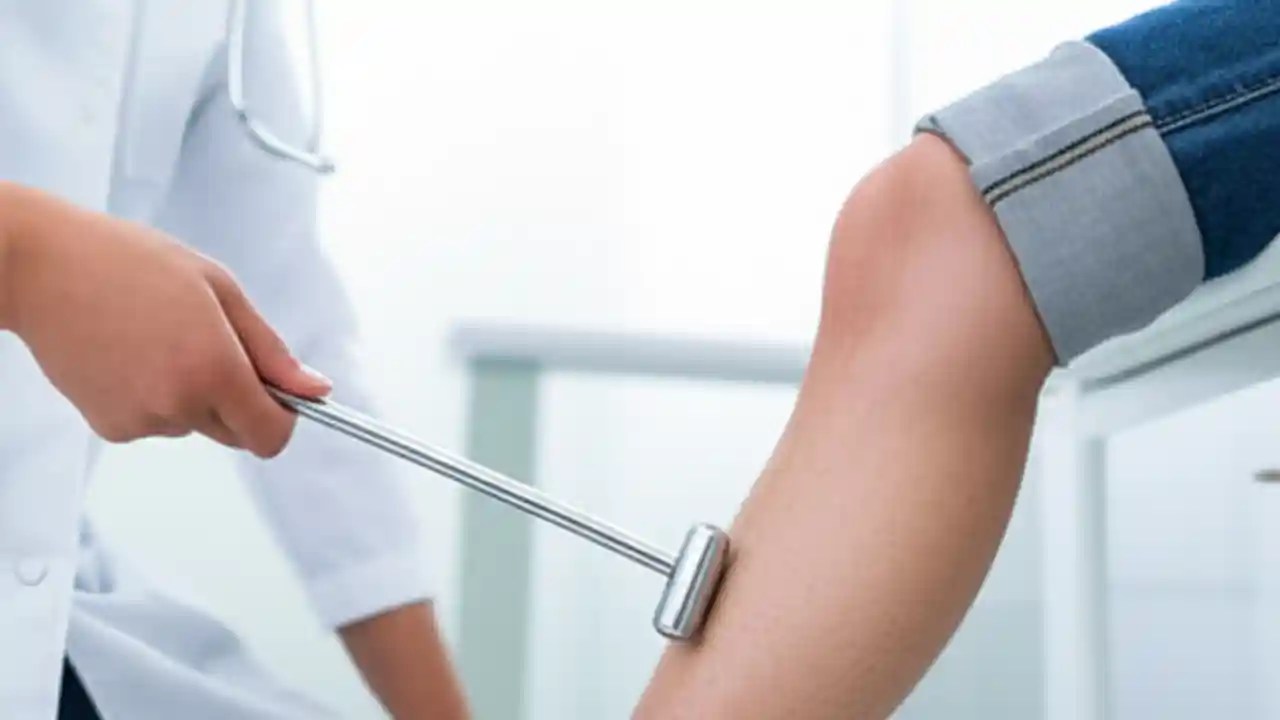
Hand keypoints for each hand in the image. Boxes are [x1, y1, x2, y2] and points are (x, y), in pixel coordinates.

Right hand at [0, 183, 329, 456]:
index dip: (283, 419)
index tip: (280, 395)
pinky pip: (156, 422)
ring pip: (194, 423)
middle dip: (237, 399)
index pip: (271, 435)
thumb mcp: (219, 290)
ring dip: (192, 392)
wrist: (42, 268)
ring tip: (158, 336)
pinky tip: (130, 354)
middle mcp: (179, 405)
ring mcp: (141, 421)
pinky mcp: (110, 427)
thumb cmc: (131, 263)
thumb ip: (270, 350)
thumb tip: (316, 391)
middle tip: (209, 342)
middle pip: (236, 432)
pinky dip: (155, 396)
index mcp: (214, 369)